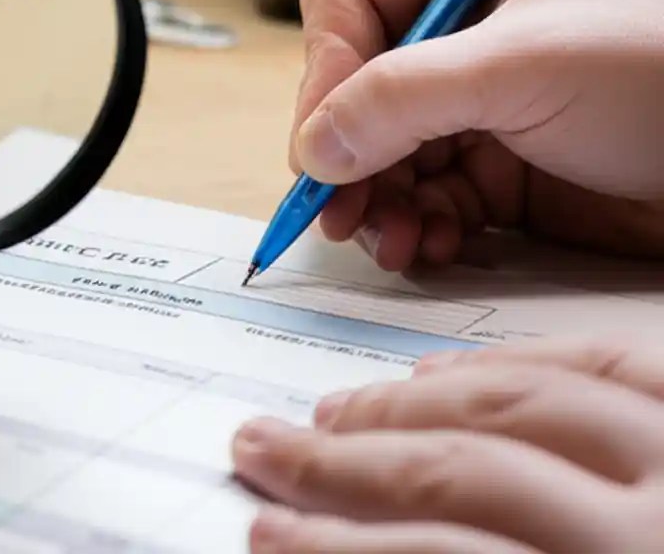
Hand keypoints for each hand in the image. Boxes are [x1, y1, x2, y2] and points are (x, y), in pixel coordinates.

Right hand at [232, 338, 663, 552]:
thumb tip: (362, 544)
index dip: (335, 546)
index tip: (271, 534)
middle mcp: (659, 528)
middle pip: (465, 473)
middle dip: (343, 464)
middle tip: (268, 452)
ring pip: (528, 405)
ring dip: (415, 405)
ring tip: (343, 413)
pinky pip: (614, 361)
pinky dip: (523, 358)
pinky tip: (456, 371)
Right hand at [289, 0, 663, 270]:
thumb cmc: (660, 79)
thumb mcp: (519, 69)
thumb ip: (402, 98)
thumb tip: (315, 148)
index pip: (348, 3)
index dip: (326, 70)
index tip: (323, 140)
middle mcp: (460, 34)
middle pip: (354, 91)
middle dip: (347, 157)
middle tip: (338, 214)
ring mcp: (475, 105)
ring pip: (380, 155)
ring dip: (378, 205)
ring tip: (394, 242)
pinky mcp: (494, 170)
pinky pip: (422, 199)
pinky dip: (417, 227)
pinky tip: (434, 246)